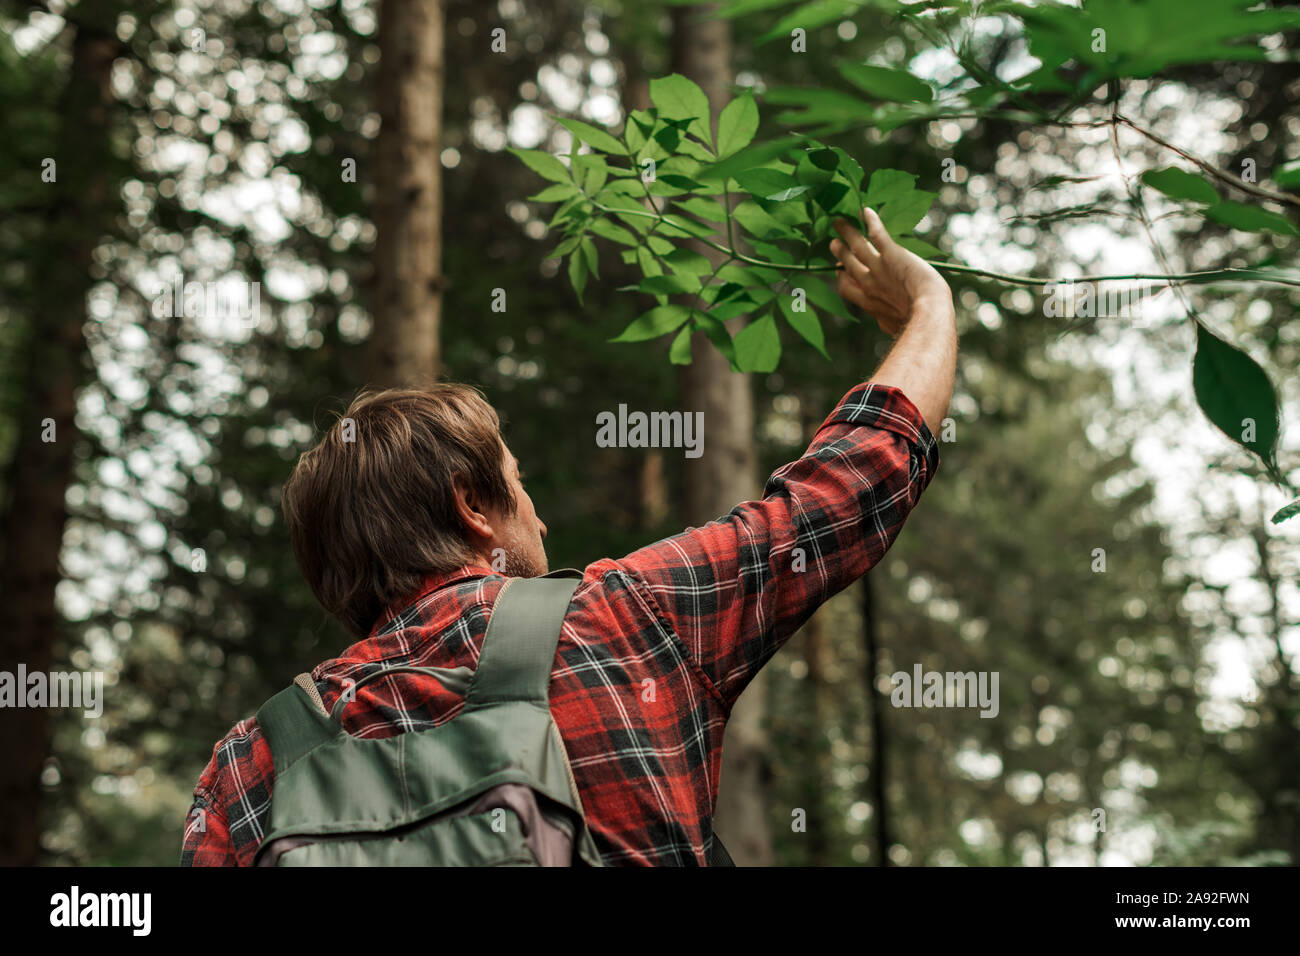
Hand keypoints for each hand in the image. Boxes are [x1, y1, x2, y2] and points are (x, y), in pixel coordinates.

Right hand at [830, 207, 952, 336]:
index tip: (840, 271)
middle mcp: (869, 282)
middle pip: (848, 263)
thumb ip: (886, 320)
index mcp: (868, 301)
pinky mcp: (892, 255)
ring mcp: (879, 267)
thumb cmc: (913, 323)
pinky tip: (865, 211)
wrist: (927, 312)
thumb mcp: (893, 324)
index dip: (842, 277)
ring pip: (857, 246)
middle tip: (834, 242)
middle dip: (840, 252)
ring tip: (839, 222)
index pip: (846, 287)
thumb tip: (886, 324)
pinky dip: (871, 222)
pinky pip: (878, 235)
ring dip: (848, 233)